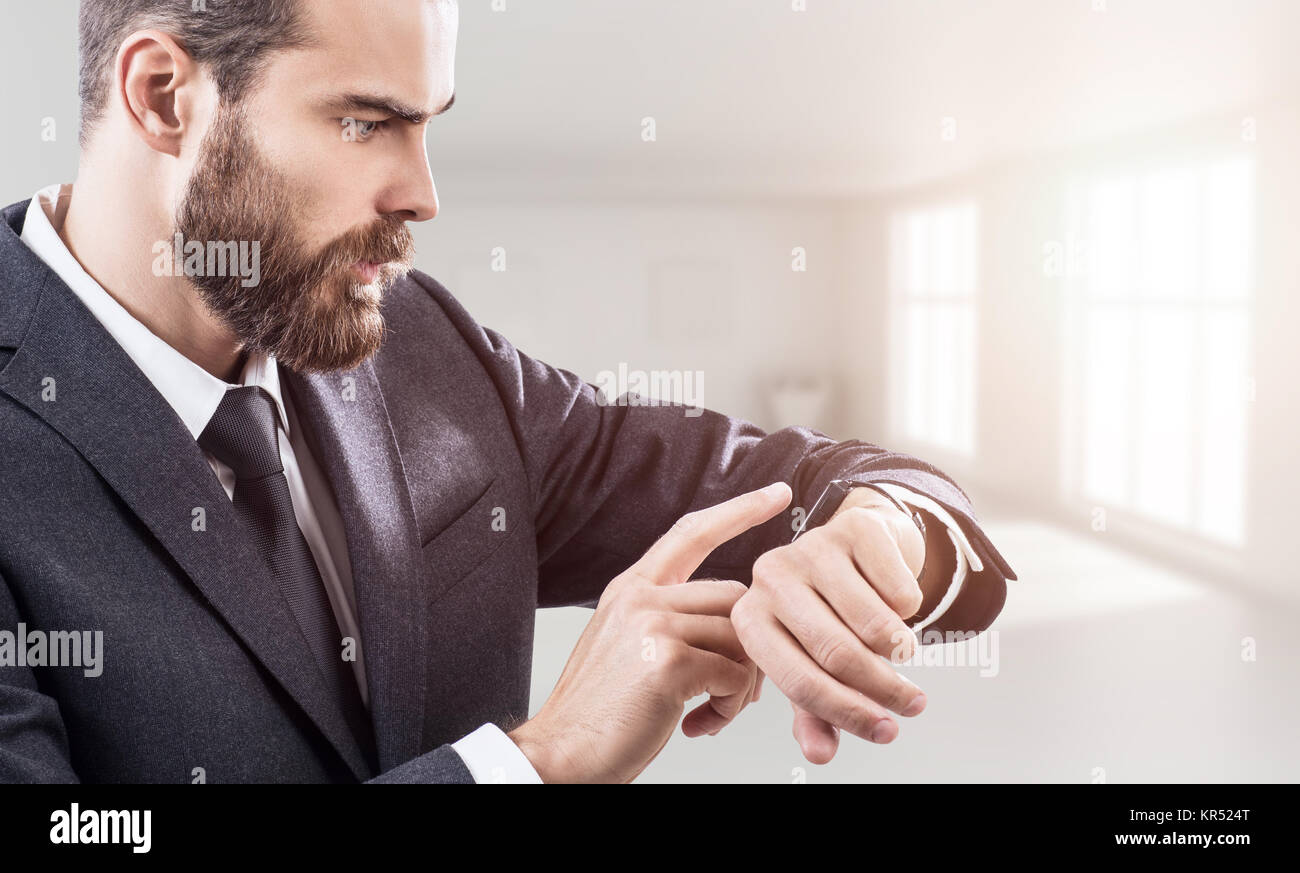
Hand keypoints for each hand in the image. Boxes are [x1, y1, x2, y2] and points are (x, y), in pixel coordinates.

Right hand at [509, 483, 791, 782]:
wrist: (562, 753)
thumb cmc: (600, 713)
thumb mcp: (627, 647)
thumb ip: (670, 620)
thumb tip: (733, 624)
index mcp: (630, 588)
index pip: (692, 531)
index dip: (739, 510)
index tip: (776, 494)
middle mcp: (640, 597)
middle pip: (733, 596)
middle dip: (748, 647)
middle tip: (734, 690)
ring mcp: (652, 624)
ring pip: (739, 636)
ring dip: (740, 685)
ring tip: (712, 711)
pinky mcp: (667, 660)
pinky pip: (733, 674)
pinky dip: (729, 706)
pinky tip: (700, 723)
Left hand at [730, 485, 927, 763]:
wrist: (855, 547)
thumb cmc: (826, 612)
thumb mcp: (812, 662)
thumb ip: (814, 711)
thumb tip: (820, 755)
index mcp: (750, 619)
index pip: (799, 681)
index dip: (847, 714)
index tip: (886, 732)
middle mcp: (770, 578)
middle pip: (837, 653)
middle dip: (883, 689)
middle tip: (913, 706)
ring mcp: (809, 547)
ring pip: (873, 624)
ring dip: (901, 652)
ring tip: (906, 655)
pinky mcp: (852, 528)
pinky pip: (899, 591)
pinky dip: (910, 611)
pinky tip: (898, 607)